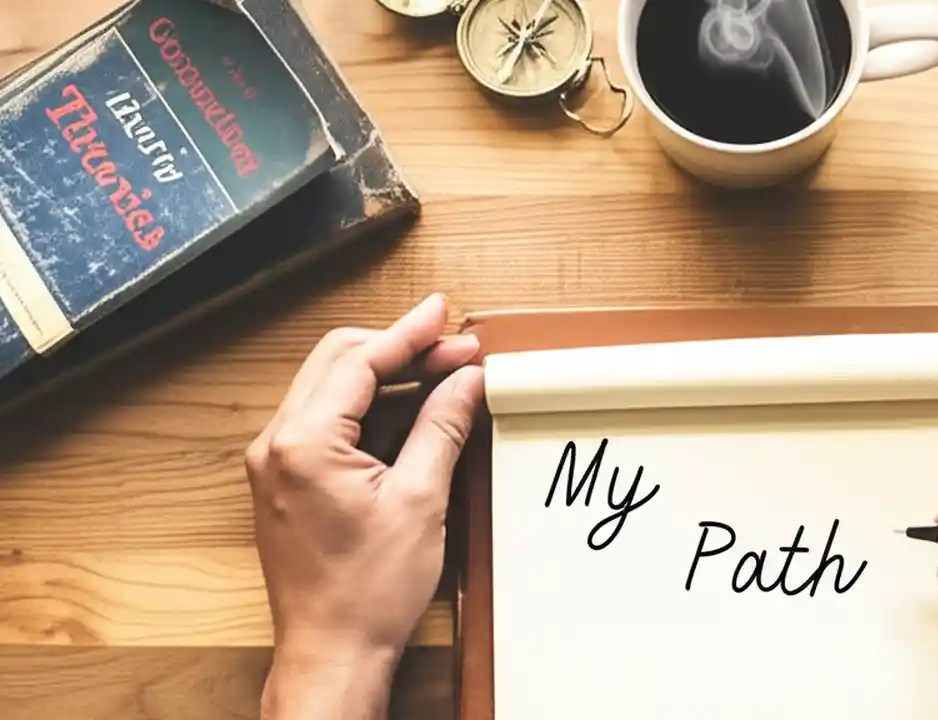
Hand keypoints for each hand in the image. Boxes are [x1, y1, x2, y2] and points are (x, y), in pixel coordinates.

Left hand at [245, 294, 484, 719]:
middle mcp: (277, 445)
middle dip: (399, 349)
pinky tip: (414, 412)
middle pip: (338, 363)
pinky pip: (329, 423)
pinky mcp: (288, 481)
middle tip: (454, 346)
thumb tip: (467, 381)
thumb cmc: (366, 592)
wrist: (332, 653)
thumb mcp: (420, 501)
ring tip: (444, 376)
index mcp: (303, 443)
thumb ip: (443, 427)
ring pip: (333, 390)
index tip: (444, 314)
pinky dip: (372, 411)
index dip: (409, 333)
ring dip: (387, 378)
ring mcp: (277, 463)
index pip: (359, 361)